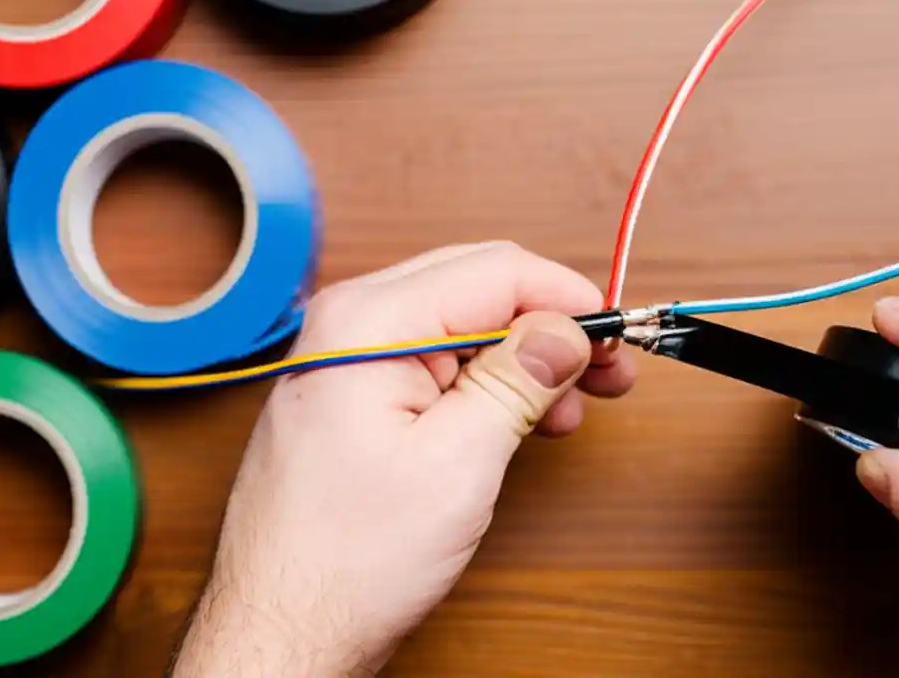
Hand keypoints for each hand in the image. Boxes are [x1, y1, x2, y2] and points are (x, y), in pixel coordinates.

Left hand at [171, 242, 635, 676]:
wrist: (281, 628)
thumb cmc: (346, 560)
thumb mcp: (458, 462)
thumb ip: (518, 379)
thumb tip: (567, 329)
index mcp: (366, 322)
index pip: (492, 270)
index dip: (566, 296)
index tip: (616, 331)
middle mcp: (348, 326)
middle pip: (476, 290)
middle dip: (550, 326)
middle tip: (611, 369)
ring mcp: (345, 362)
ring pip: (460, 330)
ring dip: (523, 359)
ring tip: (572, 408)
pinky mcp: (352, 399)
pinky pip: (433, 367)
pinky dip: (486, 385)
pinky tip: (522, 419)